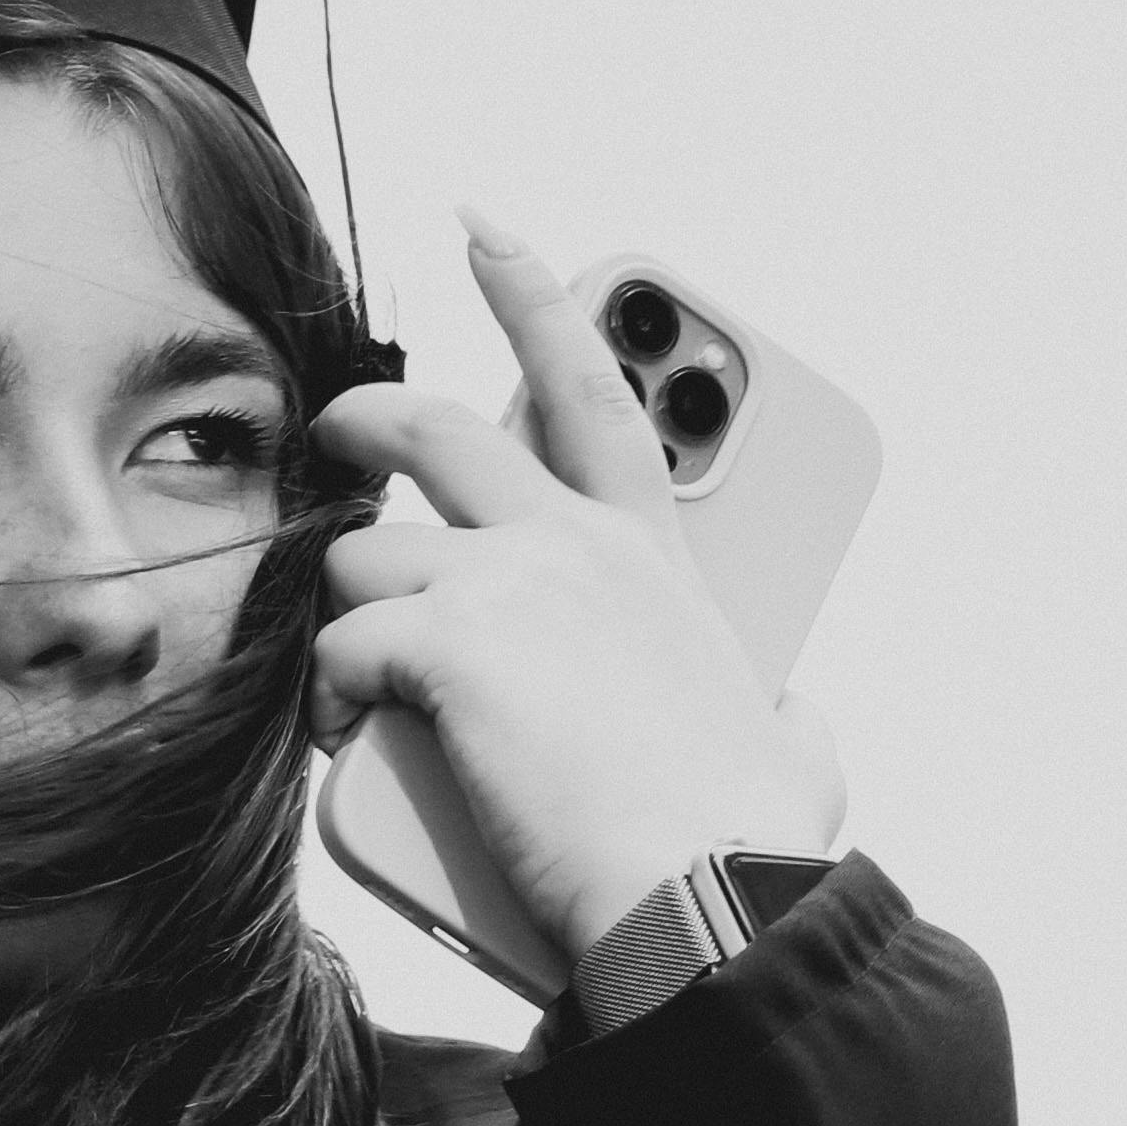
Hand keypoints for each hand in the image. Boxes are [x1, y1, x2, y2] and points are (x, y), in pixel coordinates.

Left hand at [308, 218, 848, 964]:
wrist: (709, 894)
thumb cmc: (750, 836)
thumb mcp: (796, 746)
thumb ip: (787, 708)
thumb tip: (796, 717)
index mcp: (650, 554)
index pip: (591, 388)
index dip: (530, 297)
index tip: (484, 231)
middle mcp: (574, 544)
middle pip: (434, 429)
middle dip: (365, 418)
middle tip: (336, 432)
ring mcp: (505, 583)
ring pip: (364, 556)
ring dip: (344, 616)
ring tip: (357, 691)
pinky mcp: (444, 645)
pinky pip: (340, 649)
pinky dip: (330, 698)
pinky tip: (351, 738)